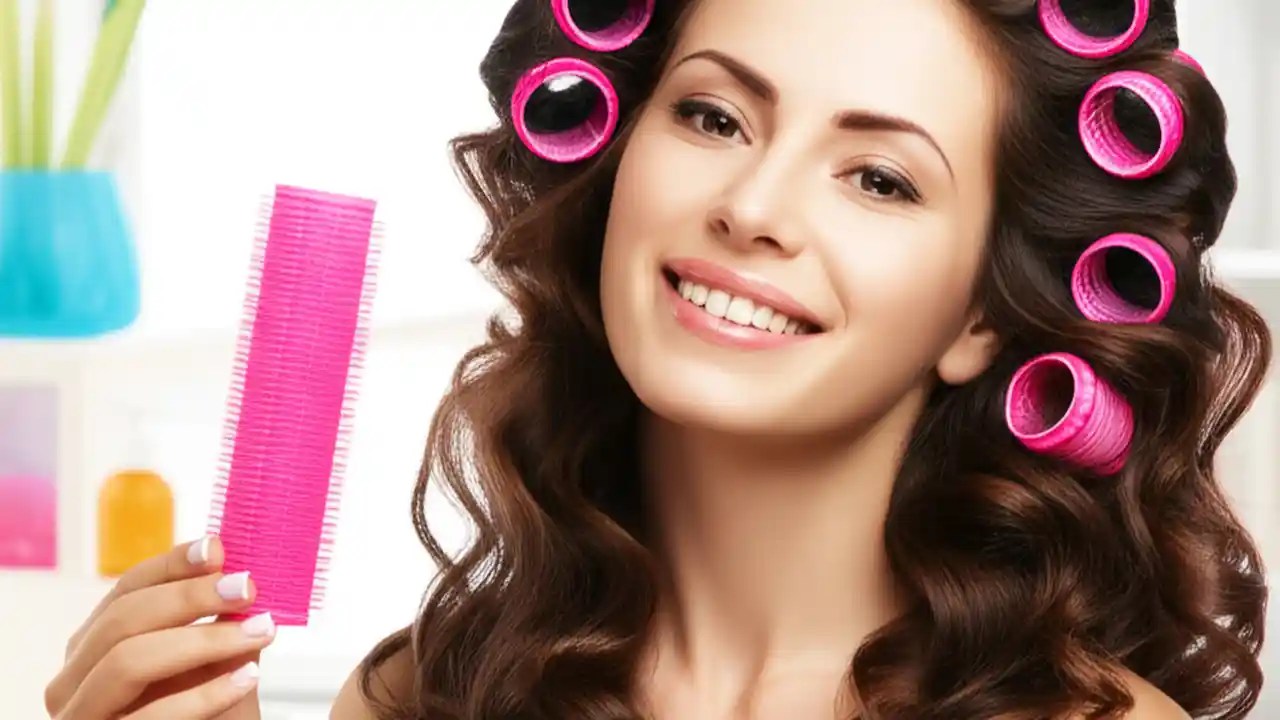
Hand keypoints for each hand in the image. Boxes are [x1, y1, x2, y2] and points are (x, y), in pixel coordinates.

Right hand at [44, 536, 273, 718]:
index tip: (220, 548)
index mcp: (96, 647)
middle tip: (249, 587)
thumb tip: (240, 574)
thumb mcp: (216, 665)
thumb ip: (221, 625)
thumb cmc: (210, 716)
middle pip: (123, 621)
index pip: (126, 591)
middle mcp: (75, 681)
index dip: (172, 564)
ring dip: (202, 640)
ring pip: (127, 662)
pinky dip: (203, 695)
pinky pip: (150, 716)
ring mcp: (82, 718)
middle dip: (190, 597)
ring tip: (261, 630)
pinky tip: (247, 677)